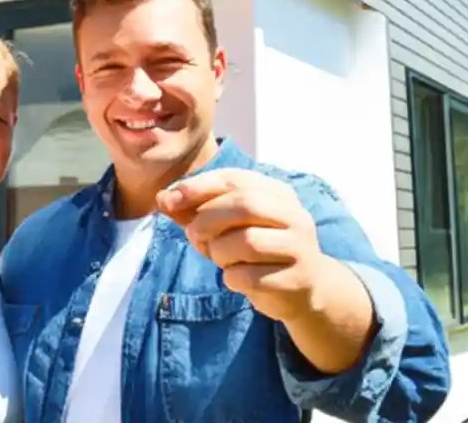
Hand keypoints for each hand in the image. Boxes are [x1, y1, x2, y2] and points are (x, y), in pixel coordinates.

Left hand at [155, 168, 337, 323]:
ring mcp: (299, 247)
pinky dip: (232, 278)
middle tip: (194, 235)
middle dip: (208, 219)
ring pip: (247, 242)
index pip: (235, 178)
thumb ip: (195, 210)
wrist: (304, 290)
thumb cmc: (258, 250)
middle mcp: (294, 215)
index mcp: (277, 193)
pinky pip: (249, 277)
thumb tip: (163, 199)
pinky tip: (237, 278)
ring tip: (221, 258)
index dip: (198, 187)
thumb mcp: (228, 225)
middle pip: (245, 204)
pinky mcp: (296, 279)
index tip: (168, 199)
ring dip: (219, 252)